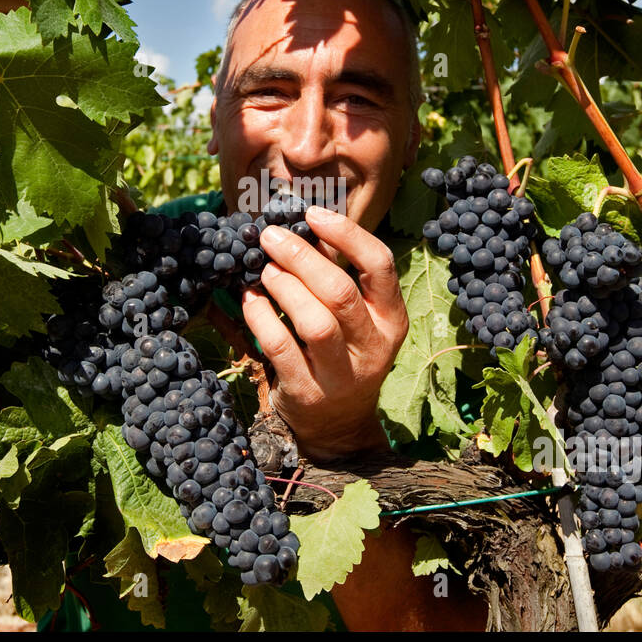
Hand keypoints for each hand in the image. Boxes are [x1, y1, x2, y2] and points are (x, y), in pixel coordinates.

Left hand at [240, 205, 406, 460]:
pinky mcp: (308, 393)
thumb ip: (338, 279)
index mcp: (392, 320)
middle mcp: (374, 347)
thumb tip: (301, 228)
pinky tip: (250, 300)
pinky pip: (281, 348)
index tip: (312, 214)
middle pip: (341, 292)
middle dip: (302, 257)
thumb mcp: (357, 321)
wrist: (338, 426)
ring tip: (264, 269)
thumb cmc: (343, 355)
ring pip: (315, 323)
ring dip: (284, 288)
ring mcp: (342, 375)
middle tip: (272, 237)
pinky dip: (261, 318)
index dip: (346, 234)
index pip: (380, 265)